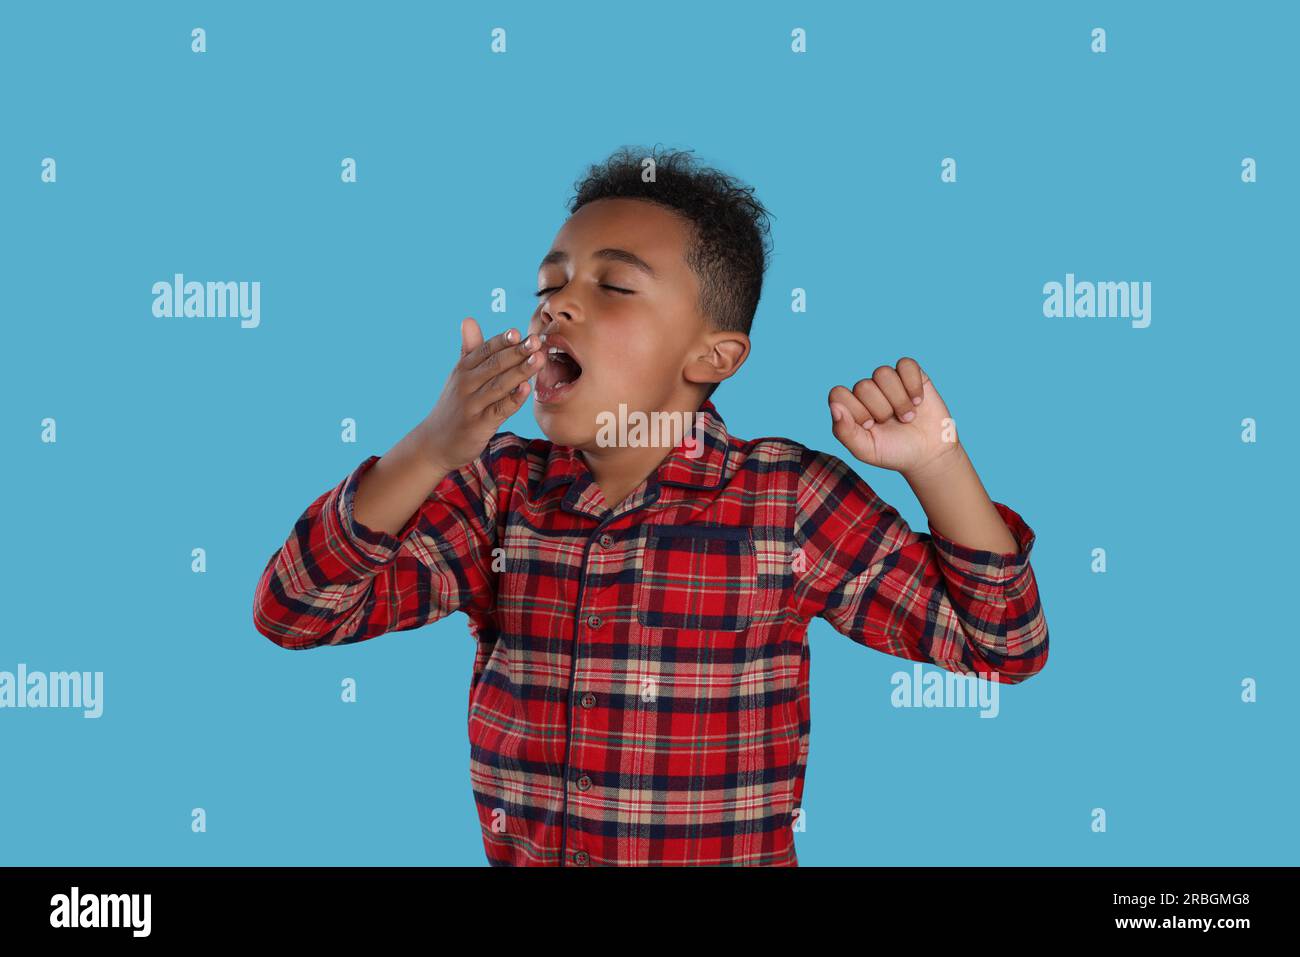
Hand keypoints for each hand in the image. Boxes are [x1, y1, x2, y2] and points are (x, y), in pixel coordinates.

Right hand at [417, 317, 542, 471]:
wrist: (435, 442)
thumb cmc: (453, 405)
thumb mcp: (458, 375)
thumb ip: (468, 349)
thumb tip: (468, 319)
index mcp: (463, 369)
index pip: (485, 350)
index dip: (502, 340)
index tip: (519, 331)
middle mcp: (466, 384)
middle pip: (494, 364)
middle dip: (516, 351)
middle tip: (536, 341)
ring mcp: (472, 405)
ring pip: (499, 384)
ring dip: (520, 371)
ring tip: (538, 359)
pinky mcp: (479, 425)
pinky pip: (499, 410)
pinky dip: (513, 399)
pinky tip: (526, 389)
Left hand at [827, 358, 961, 477]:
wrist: (928, 453)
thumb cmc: (894, 452)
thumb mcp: (866, 450)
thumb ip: (844, 431)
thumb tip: (834, 407)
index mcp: (851, 407)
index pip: (838, 394)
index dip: (855, 410)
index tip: (870, 425)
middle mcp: (867, 391)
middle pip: (863, 386)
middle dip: (881, 410)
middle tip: (892, 423)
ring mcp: (888, 381)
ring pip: (883, 373)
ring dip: (899, 399)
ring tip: (908, 416)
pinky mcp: (911, 374)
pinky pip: (906, 364)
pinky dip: (913, 384)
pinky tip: (918, 401)